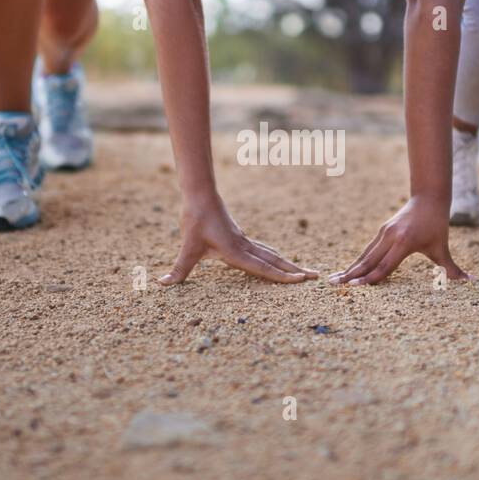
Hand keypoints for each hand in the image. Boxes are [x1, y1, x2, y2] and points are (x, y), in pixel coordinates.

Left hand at [160, 195, 317, 284]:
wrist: (200, 195)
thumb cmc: (195, 220)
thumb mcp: (187, 247)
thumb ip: (179, 269)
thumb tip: (163, 283)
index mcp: (235, 251)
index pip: (263, 267)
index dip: (282, 276)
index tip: (300, 280)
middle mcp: (244, 247)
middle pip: (275, 261)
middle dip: (295, 271)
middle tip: (315, 276)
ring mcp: (244, 241)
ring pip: (271, 254)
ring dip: (287, 264)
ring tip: (303, 272)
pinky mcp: (240, 238)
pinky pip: (263, 250)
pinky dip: (274, 257)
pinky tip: (276, 260)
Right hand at [330, 196, 467, 285]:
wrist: (429, 198)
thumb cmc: (437, 225)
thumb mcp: (442, 247)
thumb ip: (452, 268)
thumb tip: (472, 282)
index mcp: (404, 242)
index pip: (385, 265)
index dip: (370, 278)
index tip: (355, 287)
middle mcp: (390, 237)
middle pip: (368, 260)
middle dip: (352, 274)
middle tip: (335, 285)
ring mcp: (384, 233)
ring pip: (364, 255)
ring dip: (349, 268)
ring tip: (334, 280)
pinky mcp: (382, 231)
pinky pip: (367, 250)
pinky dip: (357, 261)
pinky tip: (347, 271)